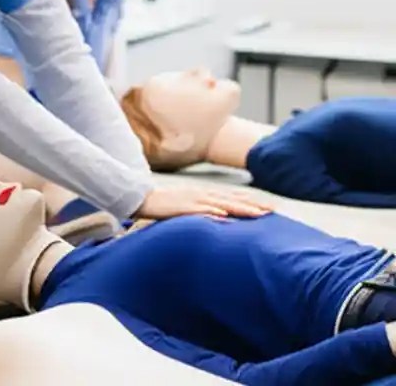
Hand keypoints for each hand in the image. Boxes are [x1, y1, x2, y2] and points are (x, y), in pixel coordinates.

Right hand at [133, 186, 271, 219]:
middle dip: (254, 204)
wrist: (140, 198)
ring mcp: (193, 200)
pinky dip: (213, 211)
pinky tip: (224, 216)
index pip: (233, 196)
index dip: (252, 201)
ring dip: (240, 207)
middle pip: (233, 198)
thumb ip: (204, 211)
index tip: (271, 207)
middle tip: (273, 210)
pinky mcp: (181, 207)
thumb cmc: (164, 205)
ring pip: (222, 203)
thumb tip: (222, 219)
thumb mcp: (188, 207)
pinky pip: (199, 209)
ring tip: (258, 214)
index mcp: (205, 194)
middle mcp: (202, 194)